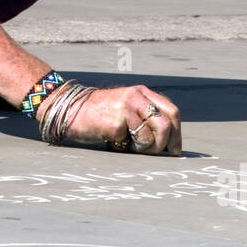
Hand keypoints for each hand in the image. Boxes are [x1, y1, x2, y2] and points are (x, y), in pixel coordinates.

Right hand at [45, 84, 181, 155]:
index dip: (177, 133)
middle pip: (166, 124)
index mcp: (142, 92)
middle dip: (166, 144)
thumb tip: (167, 141)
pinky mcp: (116, 123)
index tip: (175, 149)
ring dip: (145, 149)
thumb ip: (144, 115)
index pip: (171, 111)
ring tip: (131, 147)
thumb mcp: (125, 107)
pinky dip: (125, 148)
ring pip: (152, 137)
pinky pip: (132, 144)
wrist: (70, 109)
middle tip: (158, 154)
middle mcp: (136, 97)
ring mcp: (126, 109)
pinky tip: (113, 142)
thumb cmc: (99, 114)